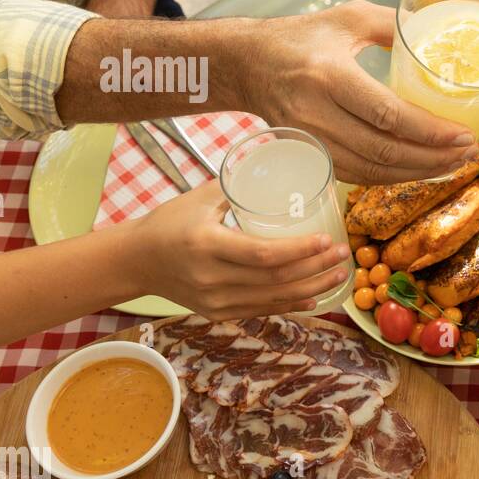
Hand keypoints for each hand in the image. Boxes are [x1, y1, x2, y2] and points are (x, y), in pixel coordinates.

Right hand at [128, 181, 352, 320]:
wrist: (136, 261)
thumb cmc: (169, 222)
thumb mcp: (199, 198)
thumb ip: (237, 187)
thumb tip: (274, 165)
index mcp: (207, 245)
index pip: (263, 254)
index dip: (299, 250)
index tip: (326, 240)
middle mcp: (211, 278)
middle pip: (275, 280)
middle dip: (315, 269)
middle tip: (343, 256)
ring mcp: (214, 300)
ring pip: (273, 299)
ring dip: (311, 289)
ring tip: (338, 276)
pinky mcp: (217, 313)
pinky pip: (261, 310)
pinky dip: (291, 305)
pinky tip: (314, 297)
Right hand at [238, 0, 478, 183]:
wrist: (244, 65)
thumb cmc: (300, 37)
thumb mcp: (347, 18)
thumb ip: (393, 24)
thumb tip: (441, 32)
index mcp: (329, 75)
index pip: (387, 114)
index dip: (428, 132)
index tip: (463, 135)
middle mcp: (317, 113)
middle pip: (384, 151)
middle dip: (433, 159)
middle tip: (469, 153)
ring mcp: (311, 140)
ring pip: (372, 171)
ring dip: (418, 173)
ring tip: (455, 164)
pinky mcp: (310, 156)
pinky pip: (358, 176)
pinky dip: (393, 178)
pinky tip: (421, 170)